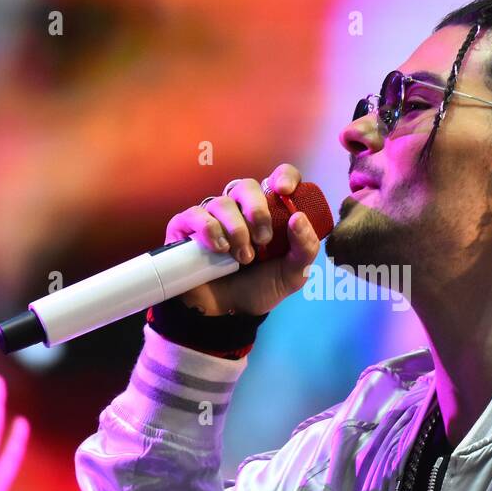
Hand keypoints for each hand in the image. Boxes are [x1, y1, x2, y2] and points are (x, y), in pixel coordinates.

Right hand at [167, 163, 320, 315]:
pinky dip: (210, 230)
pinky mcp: (186, 228)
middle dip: (258, 210)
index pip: (277, 179)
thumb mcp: (293, 274)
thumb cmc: (260, 287)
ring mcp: (211, 216)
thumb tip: (298, 218)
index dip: (283, 176)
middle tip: (264, 239)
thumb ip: (305, 249)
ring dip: (236, 230)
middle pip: (246, 186)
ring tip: (243, 258)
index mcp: (267, 212)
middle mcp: (239, 209)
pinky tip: (219, 250)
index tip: (285, 191)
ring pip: (222, 203)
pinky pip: (195, 215)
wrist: (229, 313)